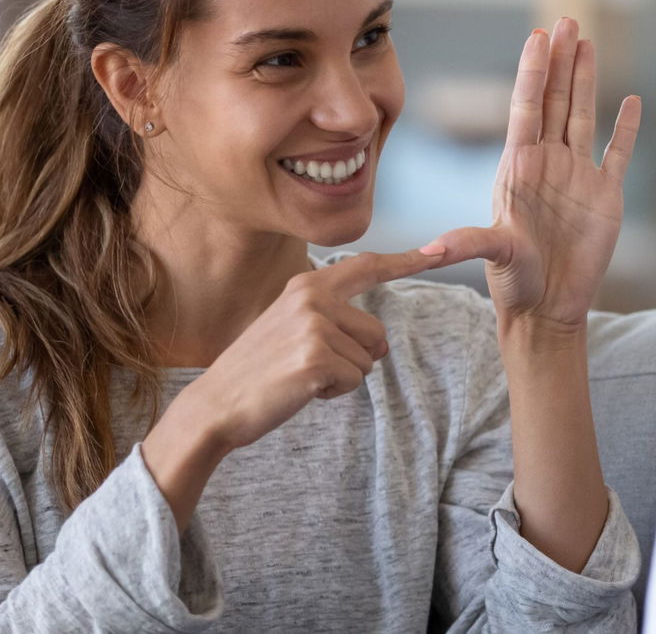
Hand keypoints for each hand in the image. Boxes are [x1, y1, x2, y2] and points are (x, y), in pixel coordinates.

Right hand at [179, 249, 443, 450]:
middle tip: (307, 366)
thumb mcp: (291, 328)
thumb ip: (335, 322)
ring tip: (300, 376)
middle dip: (355, 358)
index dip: (405, 261)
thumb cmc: (258, 371)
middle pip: (377, 333)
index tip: (439, 250)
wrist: (216, 405)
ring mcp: (314, 326)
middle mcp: (312, 298)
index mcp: (306, 285)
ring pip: (368, 361)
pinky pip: (354, 380)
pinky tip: (301, 389)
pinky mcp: (317, 357)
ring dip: (341, 377)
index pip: (365, 268)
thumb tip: (382, 346)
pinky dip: (333, 393)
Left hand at [427, 17, 641, 337]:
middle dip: (561, 60)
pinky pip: (618, 153)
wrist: (548, 310)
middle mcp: (548, 163)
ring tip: (587, 41)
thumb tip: (429, 249)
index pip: (526, 107)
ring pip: (582, 115)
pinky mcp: (606, 195)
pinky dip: (626, 128)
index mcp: (519, 167)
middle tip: (566, 20)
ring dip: (586, 79)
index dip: (532, 71)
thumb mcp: (491, 257)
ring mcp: (578, 176)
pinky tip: (632, 101)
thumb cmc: (514, 284)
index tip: (538, 37)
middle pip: (554, 99)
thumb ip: (467, 245)